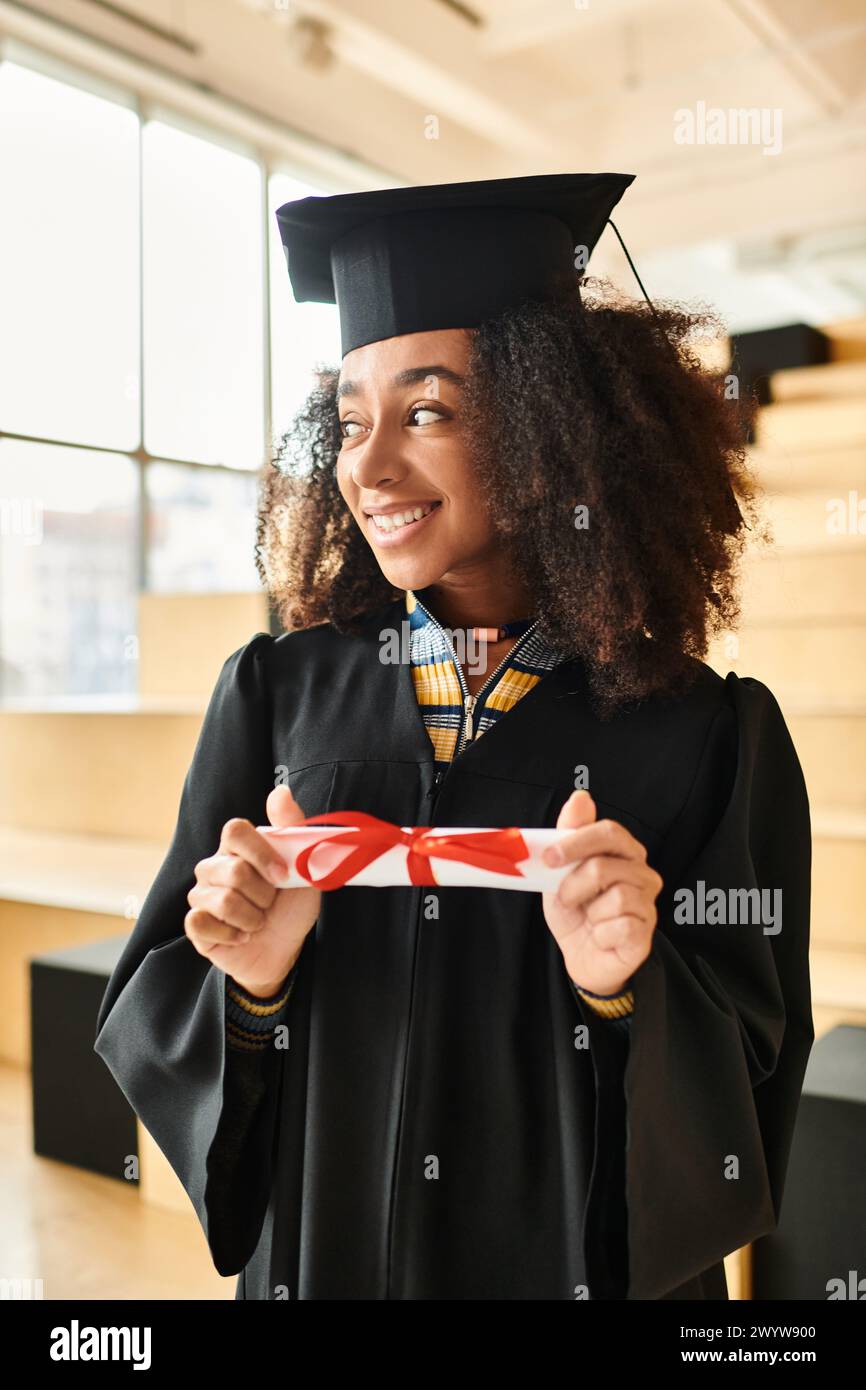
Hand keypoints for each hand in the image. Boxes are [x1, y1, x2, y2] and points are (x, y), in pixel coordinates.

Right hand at [185, 786, 319, 995]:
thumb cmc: (290, 906)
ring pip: (224, 900)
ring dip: (253, 918)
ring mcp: (201, 895)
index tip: (282, 875)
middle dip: (264, 894)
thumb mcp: (303, 867)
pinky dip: (233, 934)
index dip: (260, 853)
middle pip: (234, 870)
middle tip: (270, 904)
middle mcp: (213, 866)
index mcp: (238, 848)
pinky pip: (203, 922)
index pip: (234, 830)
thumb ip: (291, 827)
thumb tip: (280, 791)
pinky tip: (241, 936)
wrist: (285, 949)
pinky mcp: (195, 924)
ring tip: (258, 921)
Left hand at [541, 790, 661, 996]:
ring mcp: (648, 903)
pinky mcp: (646, 932)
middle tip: (563, 896)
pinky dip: (600, 933)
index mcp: (624, 851)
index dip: (577, 841)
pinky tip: (600, 935)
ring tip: (588, 917)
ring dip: (588, 911)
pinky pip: (620, 926)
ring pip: (615, 896)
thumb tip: (580, 796)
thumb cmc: (576, 909)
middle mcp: (642, 873)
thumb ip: (569, 834)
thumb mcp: (561, 871)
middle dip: (573, 883)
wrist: (582, 956)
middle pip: (605, 865)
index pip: (609, 831)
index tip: (549, 857)